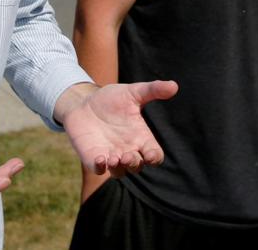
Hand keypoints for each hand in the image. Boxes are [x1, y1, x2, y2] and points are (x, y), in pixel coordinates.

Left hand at [58, 80, 177, 176]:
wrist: (84, 102)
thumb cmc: (112, 99)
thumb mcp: (133, 92)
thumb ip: (153, 90)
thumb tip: (174, 85)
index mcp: (141, 137)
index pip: (154, 154)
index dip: (154, 158)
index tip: (151, 155)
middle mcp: (128, 150)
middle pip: (137, 166)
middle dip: (134, 164)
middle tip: (127, 156)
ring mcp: (111, 156)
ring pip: (120, 172)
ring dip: (119, 168)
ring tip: (114, 158)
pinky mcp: (93, 158)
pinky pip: (99, 170)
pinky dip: (100, 167)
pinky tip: (100, 159)